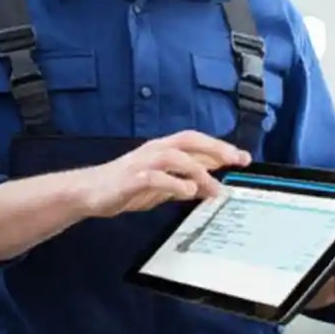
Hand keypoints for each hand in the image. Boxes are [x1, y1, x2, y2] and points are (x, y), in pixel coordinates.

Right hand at [80, 130, 250, 218]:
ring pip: (175, 156)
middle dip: (215, 148)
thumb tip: (211, 187)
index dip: (220, 147)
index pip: (196, 142)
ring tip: (215, 187)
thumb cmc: (126, 186)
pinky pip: (155, 177)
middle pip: (189, 141)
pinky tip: (187, 191)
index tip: (243, 157)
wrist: (90, 192)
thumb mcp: (162, 186)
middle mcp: (155, 150)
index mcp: (163, 149)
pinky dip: (173, 182)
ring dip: (198, 170)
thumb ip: (185, 183)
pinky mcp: (131, 178)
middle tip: (237, 160)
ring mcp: (142, 162)